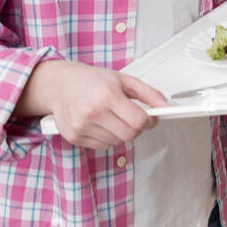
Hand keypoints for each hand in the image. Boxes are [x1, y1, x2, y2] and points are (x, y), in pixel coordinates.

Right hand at [23, 60, 168, 150]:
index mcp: (107, 96)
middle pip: (129, 135)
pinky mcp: (74, 138)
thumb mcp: (124, 80)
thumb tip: (167, 106)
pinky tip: (101, 123)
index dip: (150, 121)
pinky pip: (102, 146)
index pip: (138, 121)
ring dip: (121, 133)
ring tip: (112, 116)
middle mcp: (92, 113)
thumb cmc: (91, 80)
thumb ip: (149, 94)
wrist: (59, 85)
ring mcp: (82, 127)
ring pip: (117, 142)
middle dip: (136, 128)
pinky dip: (108, 137)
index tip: (151, 118)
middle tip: (132, 116)